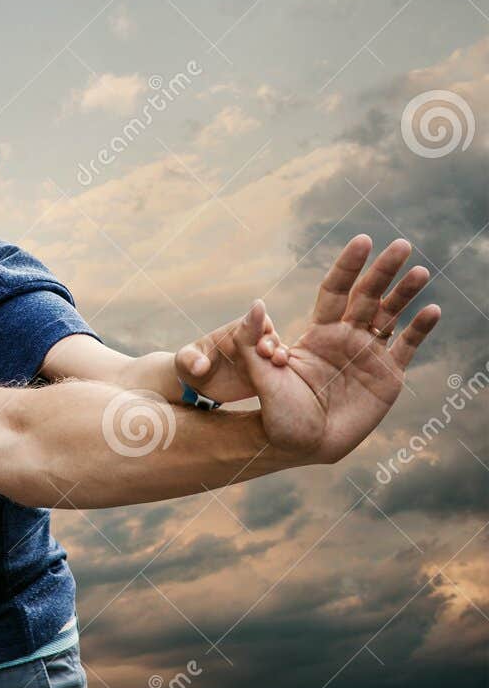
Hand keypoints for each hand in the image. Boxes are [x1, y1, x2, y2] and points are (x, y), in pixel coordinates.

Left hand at [174, 306, 282, 403]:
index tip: (259, 314)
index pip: (252, 320)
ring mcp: (260, 360)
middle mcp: (252, 343)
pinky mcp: (265, 377)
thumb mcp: (185, 360)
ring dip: (280, 355)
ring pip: (278, 354)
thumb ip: (191, 360)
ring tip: (277, 360)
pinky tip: (283, 378)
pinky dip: (283, 374)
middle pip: (269, 336)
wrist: (198, 386)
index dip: (257, 317)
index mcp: (236, 332)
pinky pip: (279, 375)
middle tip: (265, 350)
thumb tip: (201, 366)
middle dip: (270, 340)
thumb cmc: (190, 364)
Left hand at [235, 236, 439, 463]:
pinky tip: (432, 310)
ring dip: (406, 293)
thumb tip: (255, 304)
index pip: (336, 290)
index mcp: (318, 333)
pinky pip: (407, 347)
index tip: (362, 241)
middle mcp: (346, 338)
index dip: (349, 266)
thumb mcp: (261, 375)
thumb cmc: (278, 414)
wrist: (303, 446)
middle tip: (402, 244)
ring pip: (392, 316)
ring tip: (421, 272)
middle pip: (368, 296)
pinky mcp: (388, 376)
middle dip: (384, 270)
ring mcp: (369, 355)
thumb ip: (255, 342)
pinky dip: (420, 329)